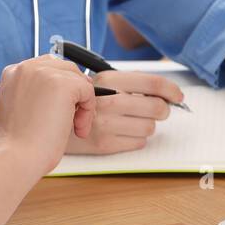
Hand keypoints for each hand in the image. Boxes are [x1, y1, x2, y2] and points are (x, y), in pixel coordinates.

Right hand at [0, 56, 96, 175]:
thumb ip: (38, 93)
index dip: (60, 87)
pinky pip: (88, 91)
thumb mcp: (22, 108)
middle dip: (74, 93)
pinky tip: (77, 129)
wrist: (15, 157)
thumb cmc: (17, 143)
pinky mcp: (63, 83)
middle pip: (65, 68)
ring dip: (82, 104)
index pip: (47, 66)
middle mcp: (27, 67)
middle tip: (74, 117)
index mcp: (13, 72)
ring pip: (79, 79)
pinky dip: (88, 112)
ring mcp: (44, 72)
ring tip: (74, 127)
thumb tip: (68, 92)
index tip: (61, 108)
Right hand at [64, 71, 183, 154]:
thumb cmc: (78, 103)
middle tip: (159, 110)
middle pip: (156, 108)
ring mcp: (105, 124)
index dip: (171, 90)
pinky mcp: (103, 144)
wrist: (46, 123)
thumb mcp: (98, 82)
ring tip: (134, 121)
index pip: (152, 83)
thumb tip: (164, 91)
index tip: (178, 96)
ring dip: (148, 126)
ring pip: (149, 128)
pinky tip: (124, 133)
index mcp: (108, 80)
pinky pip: (137, 143)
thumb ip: (126, 82)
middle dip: (163, 110)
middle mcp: (107, 101)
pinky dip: (136, 139)